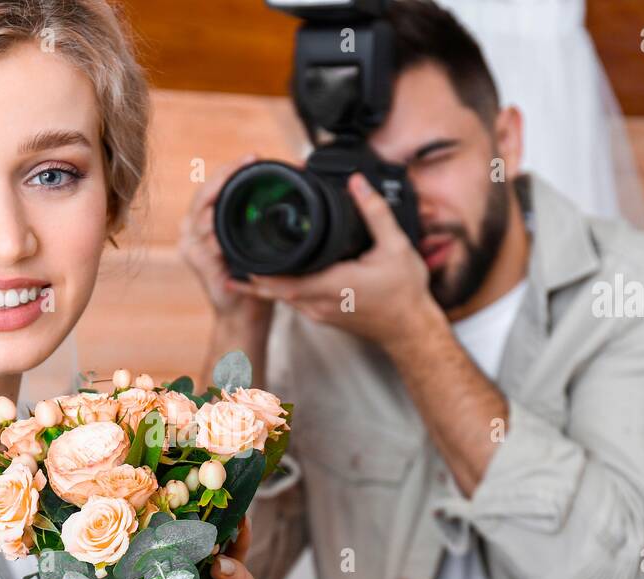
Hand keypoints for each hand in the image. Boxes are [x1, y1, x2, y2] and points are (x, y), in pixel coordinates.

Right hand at [179, 153, 274, 320]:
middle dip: (226, 175)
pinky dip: (220, 229)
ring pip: (204, 213)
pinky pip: (208, 241)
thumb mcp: (255, 238)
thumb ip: (256, 214)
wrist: (245, 312)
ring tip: (243, 180)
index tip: (253, 156)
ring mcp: (192, 245)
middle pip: (205, 193)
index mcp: (204, 219)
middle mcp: (192, 229)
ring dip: (223, 195)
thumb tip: (289, 184)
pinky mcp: (198, 262)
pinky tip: (233, 218)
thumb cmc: (253, 275)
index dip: (231, 168)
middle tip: (250, 161)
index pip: (214, 185)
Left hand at [228, 172, 440, 348]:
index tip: (239, 259)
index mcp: (331, 285)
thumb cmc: (405, 294)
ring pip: (283, 298)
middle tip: (231, 262)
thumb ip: (374, 212)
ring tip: (246, 267)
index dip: (258, 272)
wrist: (412, 330)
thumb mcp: (395, 246)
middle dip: (252, 277)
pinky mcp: (324, 317)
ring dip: (265, 284)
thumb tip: (357, 183)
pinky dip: (282, 290)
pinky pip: (295, 302)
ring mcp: (320, 313)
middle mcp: (319, 303)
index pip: (282, 281)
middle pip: (274, 290)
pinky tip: (278, 278)